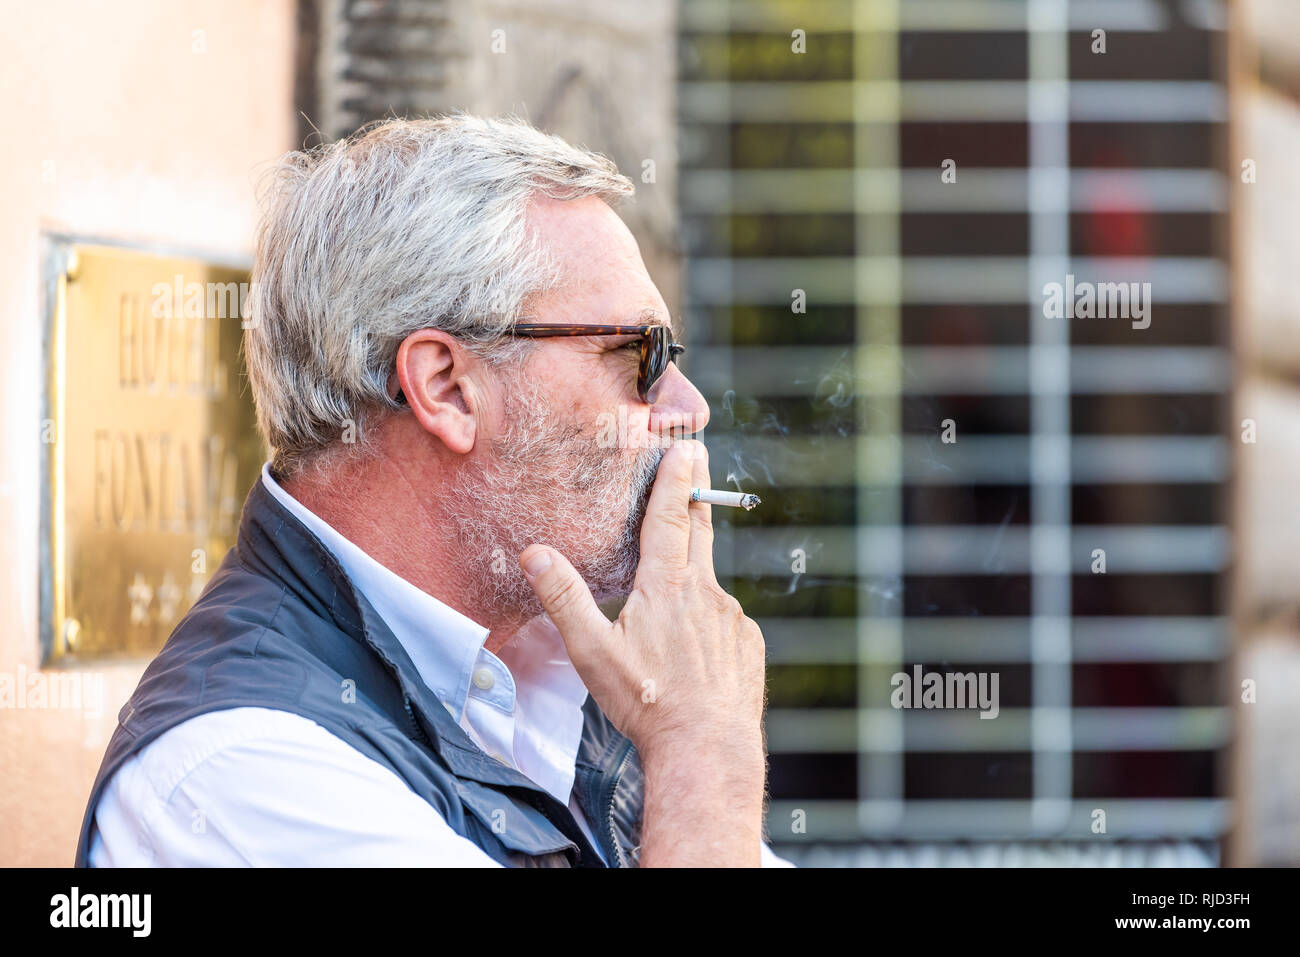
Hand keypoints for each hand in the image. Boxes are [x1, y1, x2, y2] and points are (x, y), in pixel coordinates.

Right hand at [518, 440, 765, 764]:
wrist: (707, 750)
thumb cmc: (646, 703)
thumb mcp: (593, 652)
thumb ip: (565, 599)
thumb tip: (535, 553)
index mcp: (668, 587)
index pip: (671, 517)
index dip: (675, 479)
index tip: (684, 447)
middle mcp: (707, 593)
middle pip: (700, 530)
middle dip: (696, 492)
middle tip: (698, 459)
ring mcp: (732, 619)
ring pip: (709, 583)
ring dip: (694, 573)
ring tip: (674, 596)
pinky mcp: (748, 645)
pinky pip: (725, 621)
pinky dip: (707, 622)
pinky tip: (692, 653)